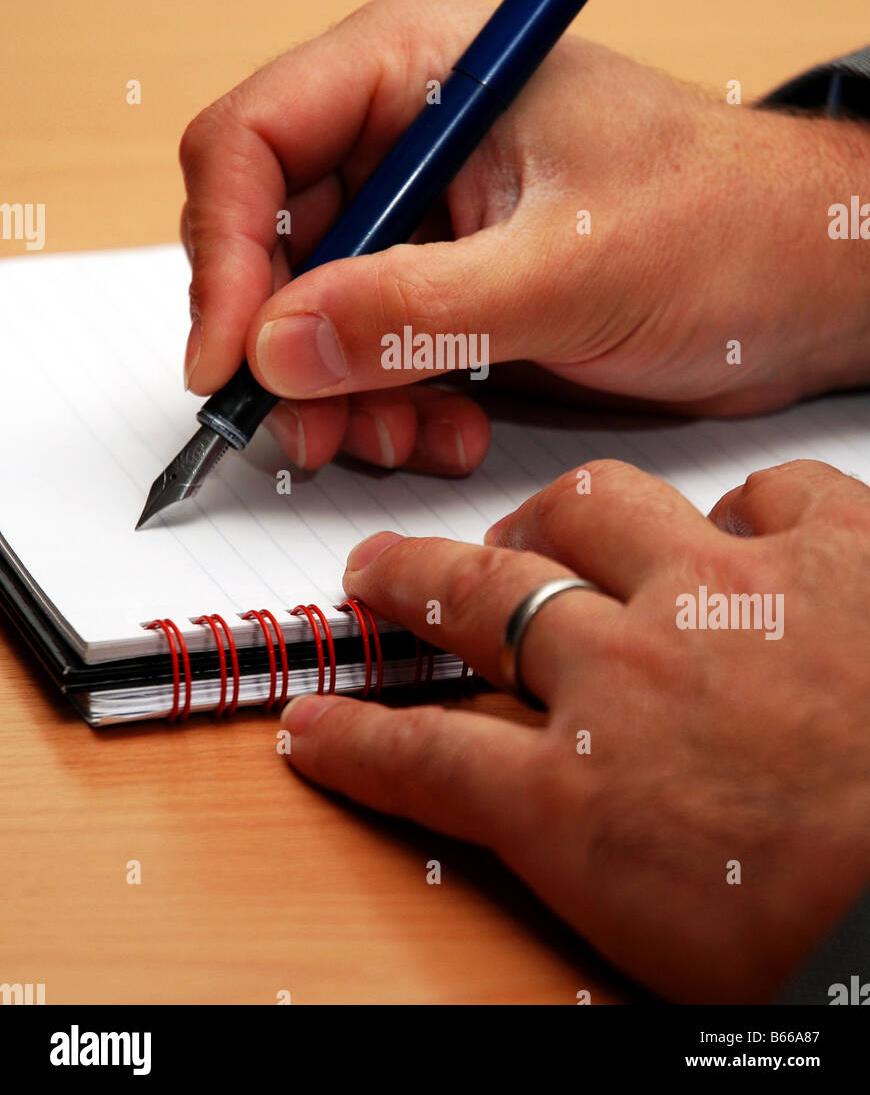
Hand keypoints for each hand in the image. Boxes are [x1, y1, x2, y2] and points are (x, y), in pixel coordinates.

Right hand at [180, 0, 869, 475]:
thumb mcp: (570, 270)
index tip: (231, 361)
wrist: (808, 279)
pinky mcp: (449, 283)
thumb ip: (417, 309)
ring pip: (312, 310)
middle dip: (287, 347)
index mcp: (421, 69)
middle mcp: (406, 134)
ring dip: (338, 393)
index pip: (255, 139)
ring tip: (405, 437)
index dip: (223, 253)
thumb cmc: (727, 224)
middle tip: (310, 431)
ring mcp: (426, 215)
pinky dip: (385, 404)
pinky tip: (444, 429)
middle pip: (269, 237)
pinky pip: (368, 351)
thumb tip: (278, 345)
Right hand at [281, 458, 869, 1001]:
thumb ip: (583, 852)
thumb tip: (546, 818)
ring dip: (555, 520)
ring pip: (593, 512)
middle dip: (410, 583)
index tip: (313, 723)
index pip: (425, 754)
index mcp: (585, 794)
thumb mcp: (659, 929)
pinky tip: (742, 534)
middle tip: (381, 574)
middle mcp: (633, 672)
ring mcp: (726, 596)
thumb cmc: (825, 930)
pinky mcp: (832, 551)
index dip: (355, 738)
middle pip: (479, 598)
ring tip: (544, 528)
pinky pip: (764, 496)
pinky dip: (743, 514)